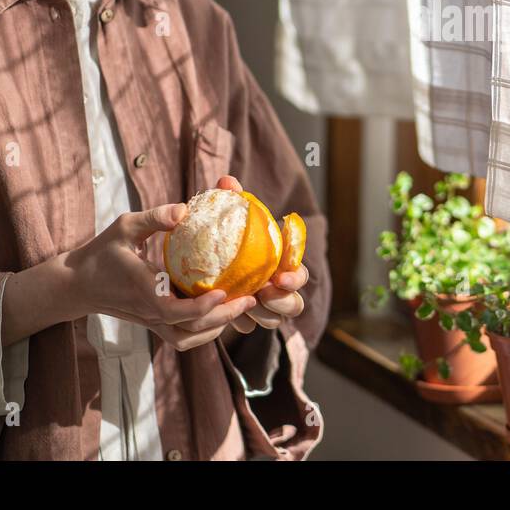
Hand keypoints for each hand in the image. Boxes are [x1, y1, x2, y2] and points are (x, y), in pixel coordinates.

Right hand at [68, 202, 259, 351]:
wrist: (76, 284)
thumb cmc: (101, 253)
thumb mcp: (125, 227)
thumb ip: (154, 218)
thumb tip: (184, 209)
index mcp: (143, 289)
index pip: (174, 310)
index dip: (202, 306)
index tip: (224, 290)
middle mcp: (149, 311)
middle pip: (190, 329)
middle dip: (223, 317)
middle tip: (250, 299)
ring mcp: (151, 322)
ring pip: (188, 339)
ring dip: (216, 328)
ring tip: (240, 308)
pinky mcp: (153, 324)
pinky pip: (182, 338)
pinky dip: (203, 332)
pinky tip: (220, 314)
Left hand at [214, 175, 307, 335]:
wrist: (208, 255)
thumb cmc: (228, 231)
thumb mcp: (228, 214)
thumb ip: (231, 198)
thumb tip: (227, 182)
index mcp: (284, 265)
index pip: (301, 275)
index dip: (296, 279)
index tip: (281, 277)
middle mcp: (280, 289)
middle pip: (295, 305)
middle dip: (283, 302)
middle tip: (264, 293)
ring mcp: (264, 307)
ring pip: (274, 321)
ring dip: (262, 315)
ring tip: (244, 304)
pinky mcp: (245, 318)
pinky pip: (248, 327)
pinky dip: (241, 322)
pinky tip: (227, 314)